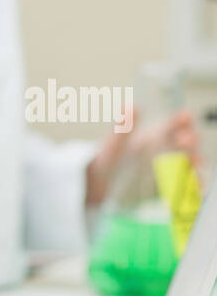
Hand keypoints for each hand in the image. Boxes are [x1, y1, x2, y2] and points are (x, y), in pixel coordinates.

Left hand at [85, 108, 202, 207]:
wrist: (102, 186)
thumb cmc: (109, 159)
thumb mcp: (113, 144)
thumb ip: (122, 127)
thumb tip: (130, 107)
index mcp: (155, 136)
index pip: (174, 125)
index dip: (182, 120)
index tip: (186, 116)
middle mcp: (165, 151)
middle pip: (186, 143)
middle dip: (189, 140)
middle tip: (185, 140)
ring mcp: (169, 170)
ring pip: (189, 164)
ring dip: (193, 162)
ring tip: (192, 162)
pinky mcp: (169, 188)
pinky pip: (185, 186)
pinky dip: (192, 185)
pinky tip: (192, 185)